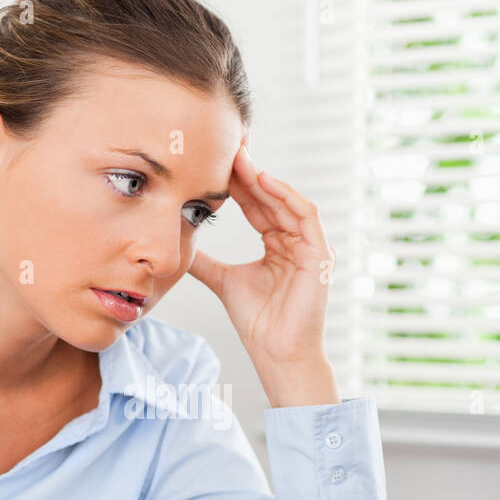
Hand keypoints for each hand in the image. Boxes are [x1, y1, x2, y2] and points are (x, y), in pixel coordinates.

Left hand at [186, 144, 335, 365]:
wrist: (277, 353)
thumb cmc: (258, 323)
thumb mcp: (223, 281)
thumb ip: (204, 261)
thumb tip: (178, 244)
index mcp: (277, 245)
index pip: (257, 206)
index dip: (238, 183)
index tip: (216, 161)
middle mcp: (296, 242)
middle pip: (271, 198)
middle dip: (249, 172)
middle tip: (227, 146)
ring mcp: (310, 247)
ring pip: (287, 201)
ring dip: (264, 179)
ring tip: (241, 158)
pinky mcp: (320, 254)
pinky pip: (305, 216)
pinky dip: (286, 196)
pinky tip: (264, 180)